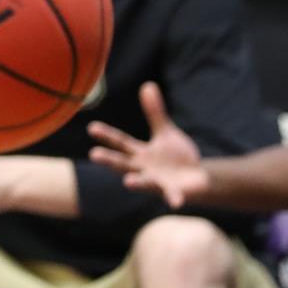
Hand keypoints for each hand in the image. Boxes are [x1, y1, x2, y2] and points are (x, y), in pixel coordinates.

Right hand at [86, 83, 210, 208]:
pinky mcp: (174, 192)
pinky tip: (176, 202)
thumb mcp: (165, 132)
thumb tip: (148, 85)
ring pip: (144, 182)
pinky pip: (173, 195)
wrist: (195, 179)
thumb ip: (155, 113)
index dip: (107, 135)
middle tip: (93, 155)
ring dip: (136, 182)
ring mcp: (157, 182)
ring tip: (128, 182)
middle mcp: (144, 169)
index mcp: (140, 153)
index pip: (120, 143)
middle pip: (123, 163)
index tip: (92, 127)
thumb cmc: (175, 157)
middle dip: (109, 160)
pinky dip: (174, 198)